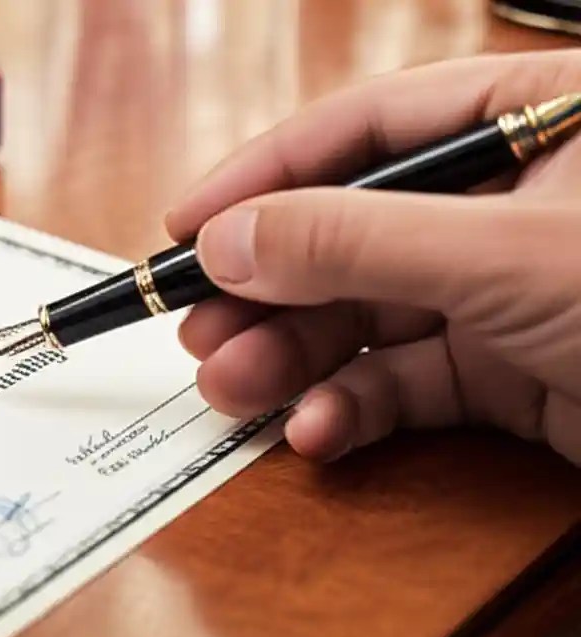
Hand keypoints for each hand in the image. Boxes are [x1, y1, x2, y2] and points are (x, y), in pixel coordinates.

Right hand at [166, 49, 580, 464]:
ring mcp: (510, 290)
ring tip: (236, 391)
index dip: (265, 175)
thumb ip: (356, 243)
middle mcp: (513, 202)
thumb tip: (234, 239)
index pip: (365, 130)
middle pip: (351, 233)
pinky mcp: (514, 373)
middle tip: (200, 331)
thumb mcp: (505, 256)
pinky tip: (321, 431)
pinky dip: (356, 410)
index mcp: (533, 120)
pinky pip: (408, 383)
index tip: (189, 224)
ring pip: (368, 316)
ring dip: (294, 359)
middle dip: (269, 290)